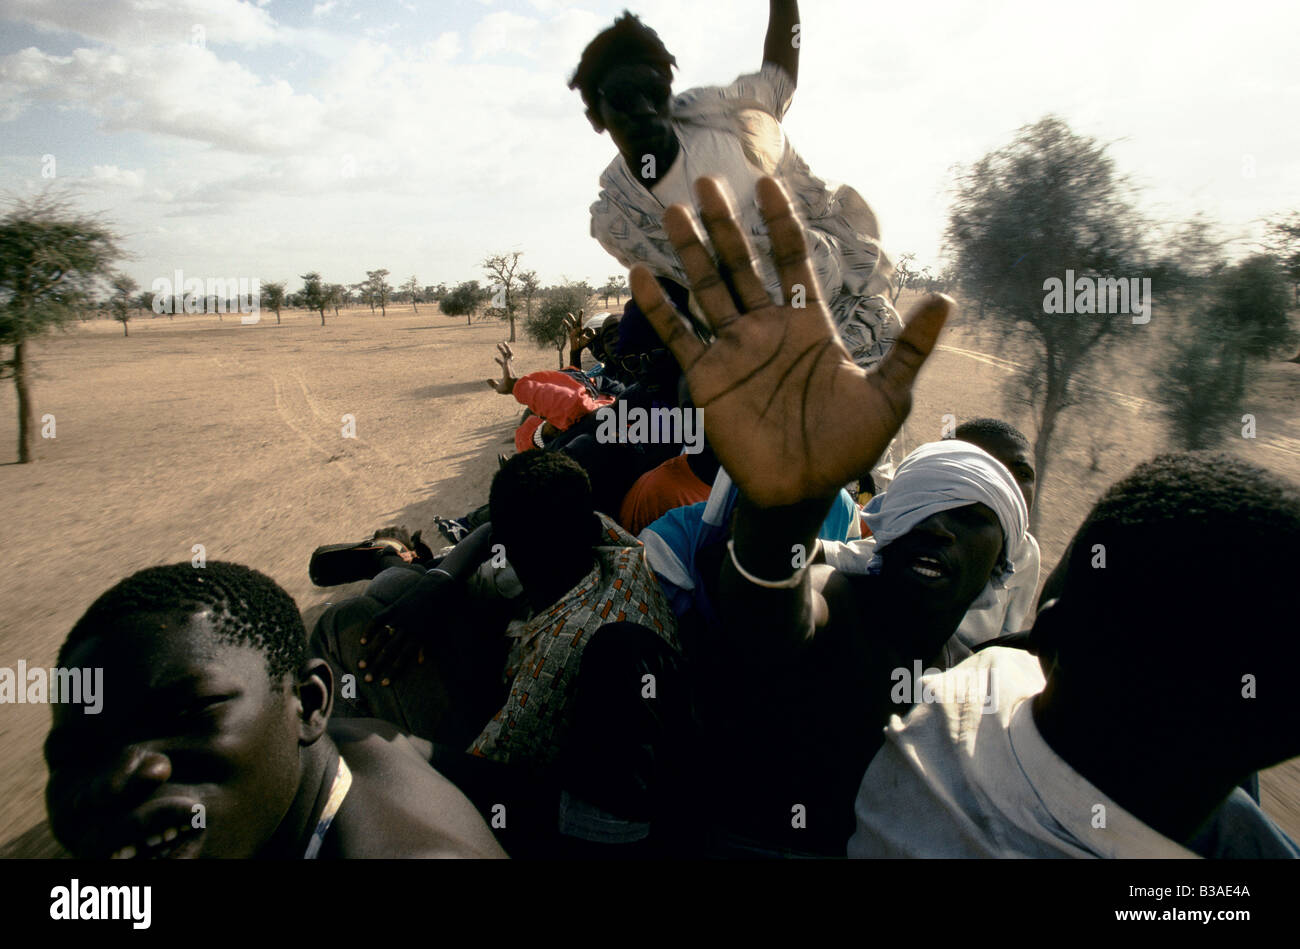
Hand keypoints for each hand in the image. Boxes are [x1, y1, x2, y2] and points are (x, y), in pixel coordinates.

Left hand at [485, 341, 515, 393]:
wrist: (512, 386)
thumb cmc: (506, 388)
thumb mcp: (498, 388)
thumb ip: (492, 384)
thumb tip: (487, 380)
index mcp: (506, 372)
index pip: (502, 364)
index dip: (499, 361)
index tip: (494, 358)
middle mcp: (508, 367)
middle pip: (506, 357)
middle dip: (502, 351)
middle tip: (499, 346)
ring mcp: (509, 364)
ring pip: (508, 354)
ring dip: (505, 348)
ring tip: (502, 342)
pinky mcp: (509, 362)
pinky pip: (509, 353)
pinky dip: (507, 348)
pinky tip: (503, 344)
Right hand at [563, 310, 596, 354]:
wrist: (577, 349)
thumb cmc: (583, 345)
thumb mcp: (589, 341)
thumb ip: (592, 337)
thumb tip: (596, 333)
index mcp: (584, 331)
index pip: (587, 328)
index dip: (590, 330)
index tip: (593, 333)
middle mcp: (579, 329)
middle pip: (580, 321)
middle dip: (580, 316)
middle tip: (581, 310)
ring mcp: (574, 330)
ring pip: (573, 323)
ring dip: (571, 318)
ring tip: (568, 313)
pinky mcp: (571, 333)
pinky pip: (568, 327)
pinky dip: (566, 324)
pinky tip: (563, 320)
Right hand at [629, 176, 949, 507]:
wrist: (803, 490)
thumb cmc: (847, 445)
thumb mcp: (889, 394)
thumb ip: (910, 348)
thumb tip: (947, 299)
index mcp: (808, 324)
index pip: (791, 260)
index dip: (779, 223)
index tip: (766, 185)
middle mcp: (767, 328)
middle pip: (742, 263)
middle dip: (725, 224)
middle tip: (707, 180)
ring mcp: (734, 350)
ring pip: (707, 288)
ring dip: (690, 251)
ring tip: (674, 212)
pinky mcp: (708, 376)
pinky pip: (679, 335)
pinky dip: (660, 306)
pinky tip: (640, 274)